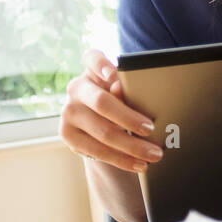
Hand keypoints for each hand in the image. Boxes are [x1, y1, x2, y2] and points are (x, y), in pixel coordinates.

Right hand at [58, 50, 164, 173]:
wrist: (100, 122)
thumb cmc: (122, 100)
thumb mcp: (126, 91)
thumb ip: (128, 89)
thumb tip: (121, 89)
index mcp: (92, 69)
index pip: (93, 58)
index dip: (102, 65)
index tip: (114, 75)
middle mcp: (76, 88)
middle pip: (102, 103)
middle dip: (130, 119)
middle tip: (152, 129)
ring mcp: (68, 111)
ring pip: (103, 132)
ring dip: (132, 147)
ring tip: (155, 155)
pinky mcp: (67, 134)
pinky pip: (97, 150)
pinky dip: (122, 159)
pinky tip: (139, 164)